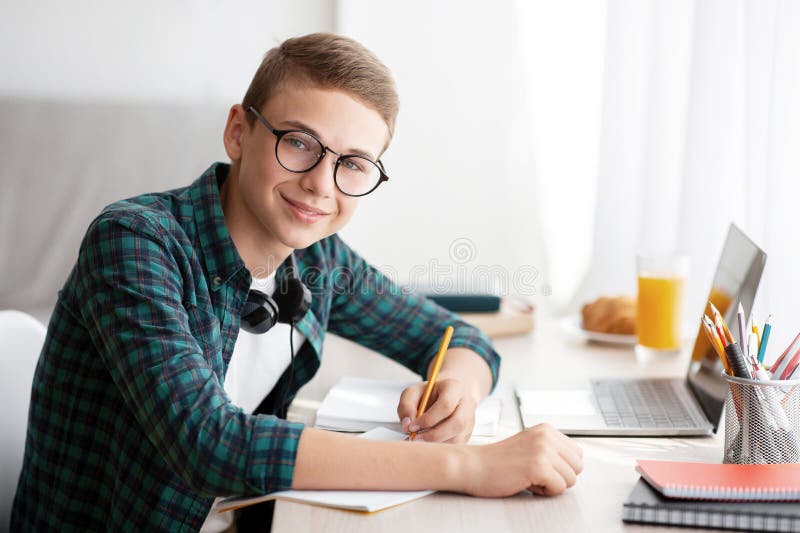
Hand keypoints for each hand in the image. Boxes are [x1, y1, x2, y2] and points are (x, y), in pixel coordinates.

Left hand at [397, 378, 477, 442]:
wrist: (445, 396)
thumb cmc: (428, 395)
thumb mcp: (413, 392)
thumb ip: (406, 405)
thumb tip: (407, 424)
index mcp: (454, 387)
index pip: (446, 405)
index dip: (428, 419)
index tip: (411, 427)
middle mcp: (467, 403)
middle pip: (457, 423)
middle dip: (433, 435)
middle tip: (415, 439)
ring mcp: (470, 420)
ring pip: (457, 438)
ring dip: (436, 443)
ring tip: (418, 442)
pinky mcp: (467, 434)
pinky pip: (455, 446)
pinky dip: (439, 447)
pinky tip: (426, 444)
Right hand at [462, 423, 582, 497]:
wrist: (473, 465)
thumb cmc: (497, 461)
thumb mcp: (529, 445)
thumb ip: (551, 449)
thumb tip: (575, 463)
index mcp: (546, 429)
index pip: (577, 454)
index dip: (560, 467)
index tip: (540, 466)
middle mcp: (546, 436)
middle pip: (577, 467)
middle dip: (559, 477)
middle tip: (534, 474)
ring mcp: (542, 450)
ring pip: (570, 480)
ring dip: (550, 485)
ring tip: (528, 477)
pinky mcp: (538, 466)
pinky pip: (559, 489)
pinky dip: (544, 492)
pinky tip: (526, 483)